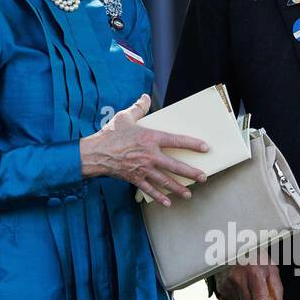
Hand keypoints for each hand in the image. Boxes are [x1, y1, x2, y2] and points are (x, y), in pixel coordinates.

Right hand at [79, 93, 209, 204]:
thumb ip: (138, 108)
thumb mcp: (125, 117)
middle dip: (191, 173)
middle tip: (203, 177)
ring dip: (178, 188)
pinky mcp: (135, 179)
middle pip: (175, 166)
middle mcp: (149, 156)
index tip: (205, 148)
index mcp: (150, 138)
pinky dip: (159, 196)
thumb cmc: (110, 134)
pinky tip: (168, 202)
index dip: (192, 144)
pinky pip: (149, 189)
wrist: (94, 153)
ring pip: (165, 181)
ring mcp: (143, 169)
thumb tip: (145, 97)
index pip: (176, 141)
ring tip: (189, 193)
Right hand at [215, 260, 284, 299]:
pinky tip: (240, 285)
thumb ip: (276, 288)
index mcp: (254, 273)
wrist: (233, 247)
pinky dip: (239, 297)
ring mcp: (228, 284)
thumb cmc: (254, 255)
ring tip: (249, 285)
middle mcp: (238, 279)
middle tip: (260, 293)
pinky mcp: (221, 288)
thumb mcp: (270, 267)